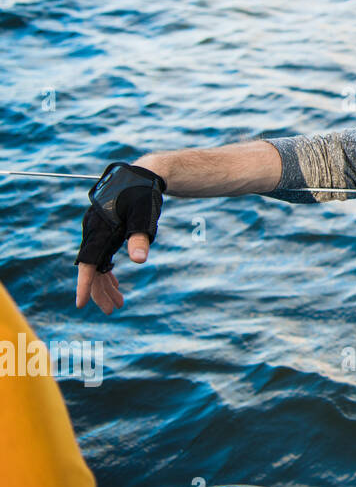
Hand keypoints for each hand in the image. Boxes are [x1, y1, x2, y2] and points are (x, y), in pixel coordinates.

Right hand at [73, 162, 165, 314]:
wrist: (141, 175)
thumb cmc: (143, 195)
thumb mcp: (144, 215)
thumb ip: (140, 238)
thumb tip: (139, 261)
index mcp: (100, 229)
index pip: (88, 263)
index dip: (84, 284)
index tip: (81, 304)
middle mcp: (94, 232)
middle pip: (93, 268)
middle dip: (100, 291)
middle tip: (112, 311)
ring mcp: (99, 232)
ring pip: (98, 264)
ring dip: (107, 284)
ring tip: (118, 303)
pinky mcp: (106, 231)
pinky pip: (103, 256)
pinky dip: (109, 272)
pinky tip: (117, 284)